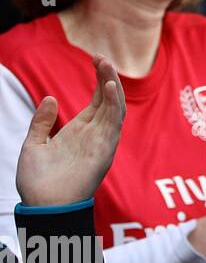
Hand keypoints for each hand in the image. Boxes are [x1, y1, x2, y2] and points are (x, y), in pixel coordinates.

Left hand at [16, 56, 124, 207]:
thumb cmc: (38, 181)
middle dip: (107, 77)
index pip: (97, 100)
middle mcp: (94, 134)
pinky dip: (114, 104)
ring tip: (106, 65)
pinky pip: (114, 123)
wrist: (42, 205)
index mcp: (80, 131)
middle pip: (109, 100)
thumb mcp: (33, 144)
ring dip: (112, 85)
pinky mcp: (104, 149)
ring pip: (115, 107)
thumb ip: (42, 122)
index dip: (99, 80)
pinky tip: (110, 87)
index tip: (96, 60)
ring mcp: (101, 141)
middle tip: (101, 57)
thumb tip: (51, 99)